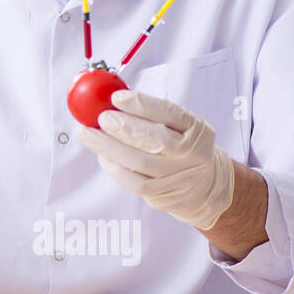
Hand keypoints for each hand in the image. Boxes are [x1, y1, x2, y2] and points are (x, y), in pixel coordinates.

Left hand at [76, 88, 234, 230]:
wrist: (204, 185)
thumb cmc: (182, 147)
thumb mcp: (180, 126)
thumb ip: (151, 113)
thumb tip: (111, 100)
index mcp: (197, 130)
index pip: (170, 113)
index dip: (142, 105)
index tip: (117, 98)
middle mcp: (192, 154)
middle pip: (155, 140)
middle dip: (123, 127)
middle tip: (101, 119)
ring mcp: (178, 176)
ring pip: (140, 162)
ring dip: (109, 147)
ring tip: (89, 135)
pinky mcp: (163, 195)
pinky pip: (134, 182)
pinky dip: (114, 168)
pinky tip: (103, 156)